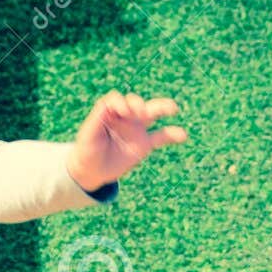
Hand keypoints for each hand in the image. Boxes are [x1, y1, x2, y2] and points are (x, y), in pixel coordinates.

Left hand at [66, 91, 187, 192]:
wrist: (93, 171)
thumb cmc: (87, 150)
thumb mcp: (88, 136)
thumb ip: (96, 119)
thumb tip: (106, 104)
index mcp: (109, 112)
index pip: (116, 100)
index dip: (120, 103)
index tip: (122, 112)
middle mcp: (124, 116)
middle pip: (135, 103)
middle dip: (139, 104)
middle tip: (140, 111)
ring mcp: (136, 128)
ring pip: (152, 113)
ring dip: (163, 108)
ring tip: (173, 108)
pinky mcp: (145, 143)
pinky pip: (161, 136)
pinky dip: (172, 135)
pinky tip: (183, 135)